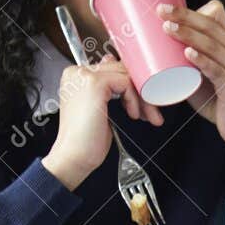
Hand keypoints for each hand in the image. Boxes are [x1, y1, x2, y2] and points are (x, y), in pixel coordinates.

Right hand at [43, 57, 164, 190]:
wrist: (75, 156)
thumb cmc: (86, 140)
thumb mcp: (102, 109)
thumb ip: (110, 90)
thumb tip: (120, 73)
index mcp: (76, 76)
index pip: (112, 68)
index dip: (131, 86)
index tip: (142, 104)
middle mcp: (78, 72)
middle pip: (121, 70)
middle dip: (141, 92)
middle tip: (150, 113)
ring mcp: (84, 76)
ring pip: (126, 75)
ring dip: (142, 98)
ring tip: (147, 116)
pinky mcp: (94, 83)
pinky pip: (126, 83)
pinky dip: (134, 100)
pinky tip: (132, 114)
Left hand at [160, 0, 224, 154]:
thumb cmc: (217, 98)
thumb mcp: (201, 72)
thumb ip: (185, 59)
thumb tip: (150, 49)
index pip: (216, 14)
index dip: (192, 9)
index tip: (166, 9)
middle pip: (210, 24)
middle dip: (184, 15)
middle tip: (161, 12)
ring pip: (212, 44)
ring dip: (189, 34)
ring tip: (168, 29)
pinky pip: (217, 69)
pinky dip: (202, 60)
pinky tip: (188, 54)